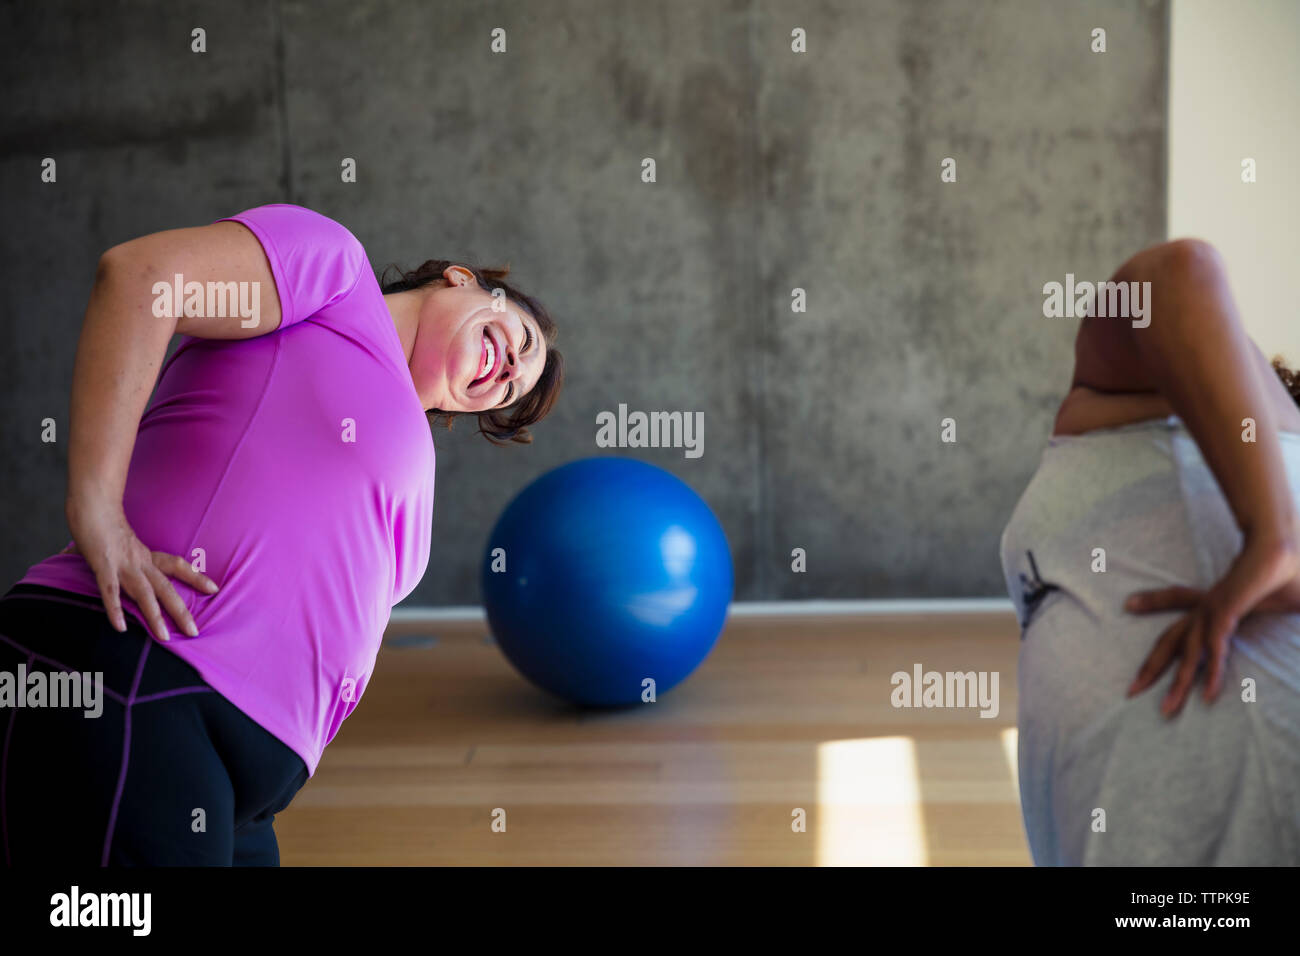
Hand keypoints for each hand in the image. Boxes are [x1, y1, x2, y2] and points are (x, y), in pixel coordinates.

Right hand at [64, 495, 218, 640]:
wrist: (92, 503)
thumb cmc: (101, 521)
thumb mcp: (117, 540)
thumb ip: (109, 553)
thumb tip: (78, 558)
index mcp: (146, 555)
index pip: (177, 566)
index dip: (195, 577)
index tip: (214, 589)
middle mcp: (140, 561)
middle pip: (166, 588)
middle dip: (180, 611)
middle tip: (194, 632)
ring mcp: (123, 564)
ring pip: (145, 593)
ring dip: (154, 616)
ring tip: (163, 637)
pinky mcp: (103, 565)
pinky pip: (111, 591)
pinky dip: (115, 609)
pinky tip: (120, 627)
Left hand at [1124, 535, 1299, 716]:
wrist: (1288, 547)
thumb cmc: (1289, 572)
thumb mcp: (1280, 596)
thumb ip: (1270, 606)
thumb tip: (1291, 605)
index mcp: (1218, 597)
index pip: (1180, 598)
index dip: (1155, 601)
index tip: (1127, 603)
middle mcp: (1209, 604)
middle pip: (1171, 637)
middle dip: (1152, 666)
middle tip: (1131, 690)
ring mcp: (1215, 608)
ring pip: (1188, 651)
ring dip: (1178, 682)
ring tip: (1167, 711)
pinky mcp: (1229, 610)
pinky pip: (1215, 647)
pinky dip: (1213, 671)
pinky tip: (1209, 694)